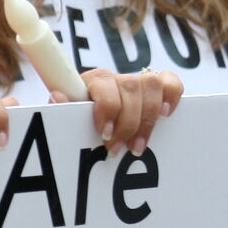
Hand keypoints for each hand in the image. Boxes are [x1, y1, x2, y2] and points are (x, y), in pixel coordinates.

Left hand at [56, 68, 182, 155]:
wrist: (90, 119)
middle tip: (119, 150)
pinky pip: (170, 82)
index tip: (106, 134)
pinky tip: (166, 116)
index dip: (109, 108)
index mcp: (93, 81)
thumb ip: (62, 110)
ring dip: (149, 118)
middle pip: (131, 87)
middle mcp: (116, 78)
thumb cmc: (78, 122)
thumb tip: (57, 96)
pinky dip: (171, 97)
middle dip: (128, 123)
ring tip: (138, 146)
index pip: (104, 86)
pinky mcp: (156, 88)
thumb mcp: (68, 120)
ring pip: (151, 84)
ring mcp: (137, 81)